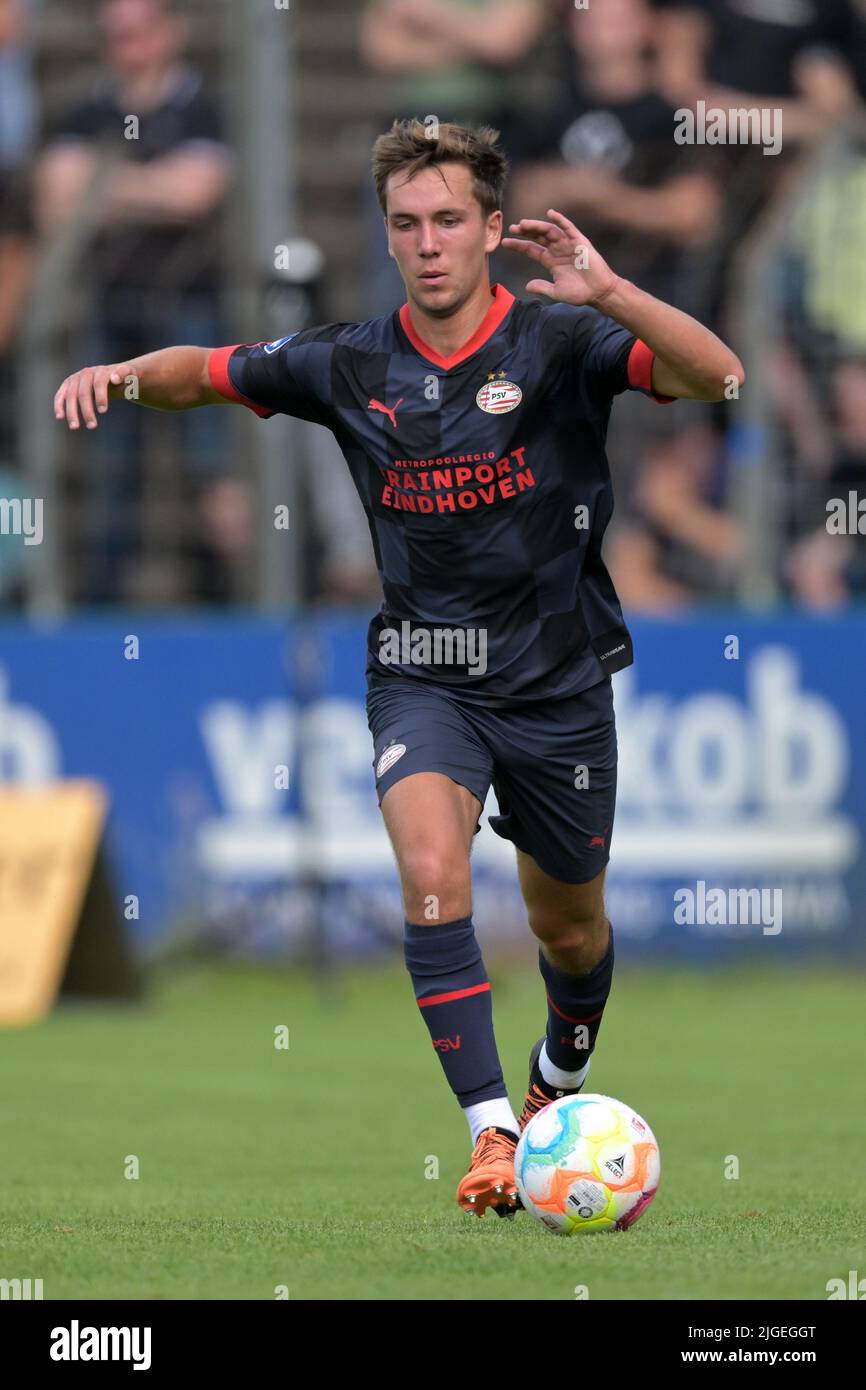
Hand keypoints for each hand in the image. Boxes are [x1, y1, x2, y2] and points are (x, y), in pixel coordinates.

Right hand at [54, 361, 136, 429]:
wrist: (113, 376)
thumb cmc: (123, 379)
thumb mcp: (128, 375)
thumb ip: (124, 375)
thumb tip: (114, 379)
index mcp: (101, 371)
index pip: (99, 383)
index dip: (101, 396)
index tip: (103, 411)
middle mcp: (86, 373)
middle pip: (83, 392)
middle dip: (87, 410)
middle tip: (92, 426)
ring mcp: (75, 379)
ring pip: (70, 396)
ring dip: (71, 412)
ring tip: (75, 427)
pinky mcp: (68, 385)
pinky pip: (60, 395)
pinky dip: (59, 405)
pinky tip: (59, 417)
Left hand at [502, 208, 618, 306]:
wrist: (599, 292)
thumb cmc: (580, 293)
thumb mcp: (556, 292)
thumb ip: (542, 287)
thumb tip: (527, 286)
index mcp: (550, 261)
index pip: (531, 249)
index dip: (518, 245)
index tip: (504, 242)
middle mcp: (557, 250)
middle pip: (538, 237)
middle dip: (525, 232)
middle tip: (512, 228)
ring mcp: (568, 244)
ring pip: (549, 231)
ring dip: (537, 226)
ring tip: (524, 223)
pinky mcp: (580, 242)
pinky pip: (569, 228)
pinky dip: (560, 220)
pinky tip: (550, 214)